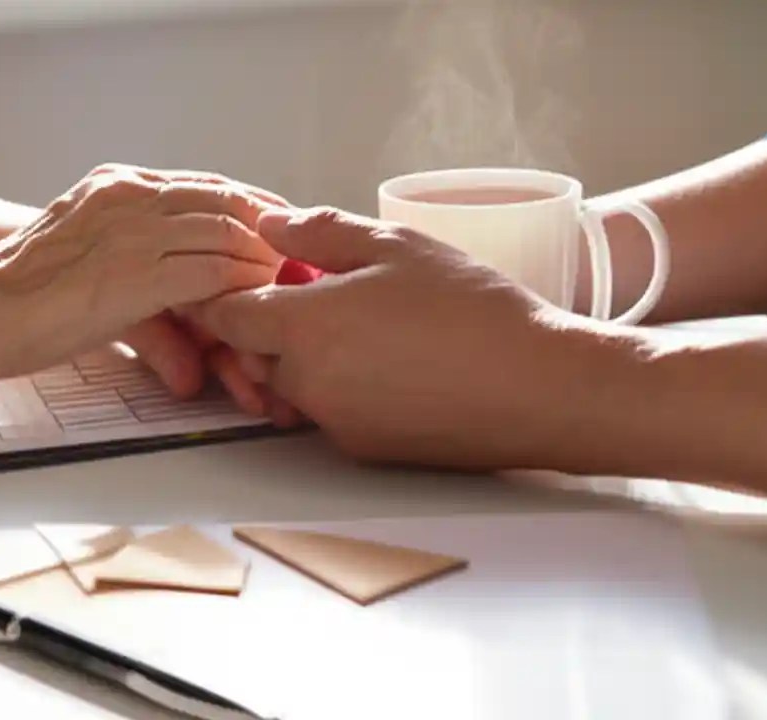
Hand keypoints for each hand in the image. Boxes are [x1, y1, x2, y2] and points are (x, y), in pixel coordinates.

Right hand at [105, 168, 296, 420]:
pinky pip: (211, 269)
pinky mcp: (135, 271)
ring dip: (263, 259)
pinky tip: (258, 300)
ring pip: (227, 229)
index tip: (281, 228)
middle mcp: (131, 195)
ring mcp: (134, 229)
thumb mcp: (95, 279)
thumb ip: (149, 301)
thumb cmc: (27, 301)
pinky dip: (241, 283)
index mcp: (119, 183)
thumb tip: (192, 368)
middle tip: (302, 255)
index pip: (205, 183)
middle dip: (270, 228)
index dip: (250, 206)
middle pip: (226, 198)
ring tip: (289, 284)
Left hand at [197, 207, 627, 469]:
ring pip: (296, 386)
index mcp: (305, 328)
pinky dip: (346, 388)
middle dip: (276, 326)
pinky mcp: (366, 452)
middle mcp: (308, 384)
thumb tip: (268, 227)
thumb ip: (320, 233)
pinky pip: (332, 413)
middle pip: (258, 354)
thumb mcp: (397, 246)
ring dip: (312, 357)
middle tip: (329, 292)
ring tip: (372, 327)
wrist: (539, 389)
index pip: (227, 317)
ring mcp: (335, 424)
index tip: (262, 275)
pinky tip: (399, 363)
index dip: (233, 293)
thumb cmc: (472, 309)